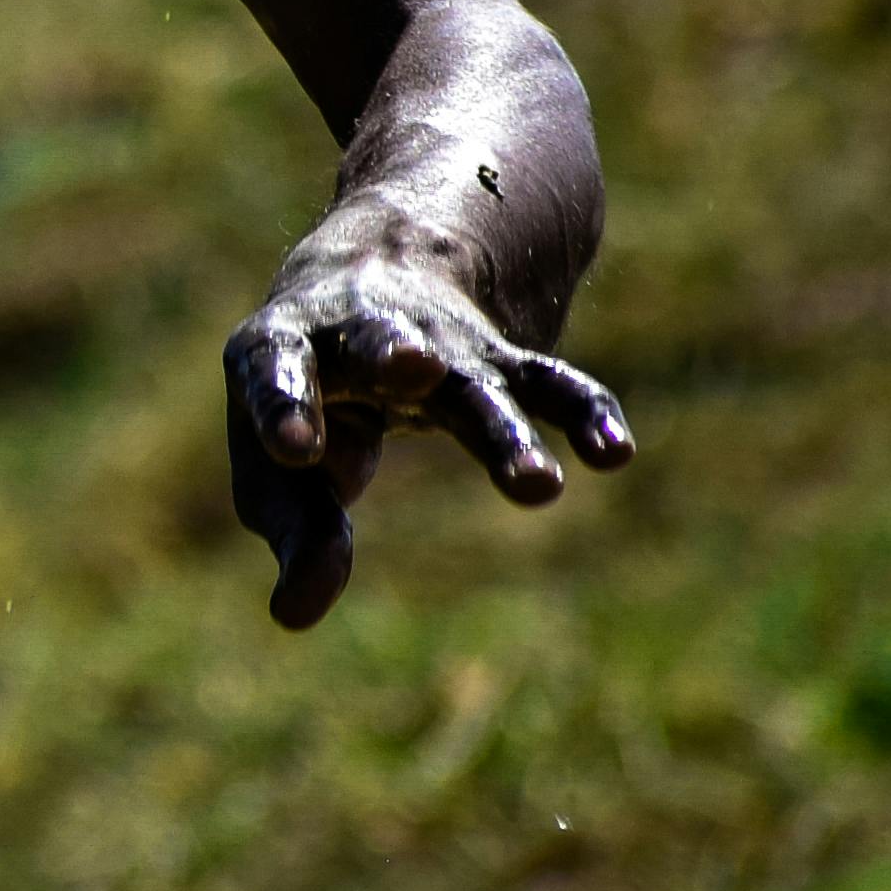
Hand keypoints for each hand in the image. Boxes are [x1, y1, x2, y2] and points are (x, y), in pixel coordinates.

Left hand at [219, 218, 634, 628]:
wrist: (377, 277)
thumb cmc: (305, 400)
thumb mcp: (278, 461)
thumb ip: (295, 531)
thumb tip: (292, 614)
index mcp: (280, 345)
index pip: (275, 370)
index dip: (283, 407)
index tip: (295, 450)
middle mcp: (362, 334)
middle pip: (378, 343)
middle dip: (394, 355)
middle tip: (412, 366)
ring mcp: (442, 348)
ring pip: (476, 386)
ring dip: (505, 432)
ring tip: (536, 490)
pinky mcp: (503, 363)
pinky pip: (550, 386)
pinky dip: (585, 413)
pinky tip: (615, 453)